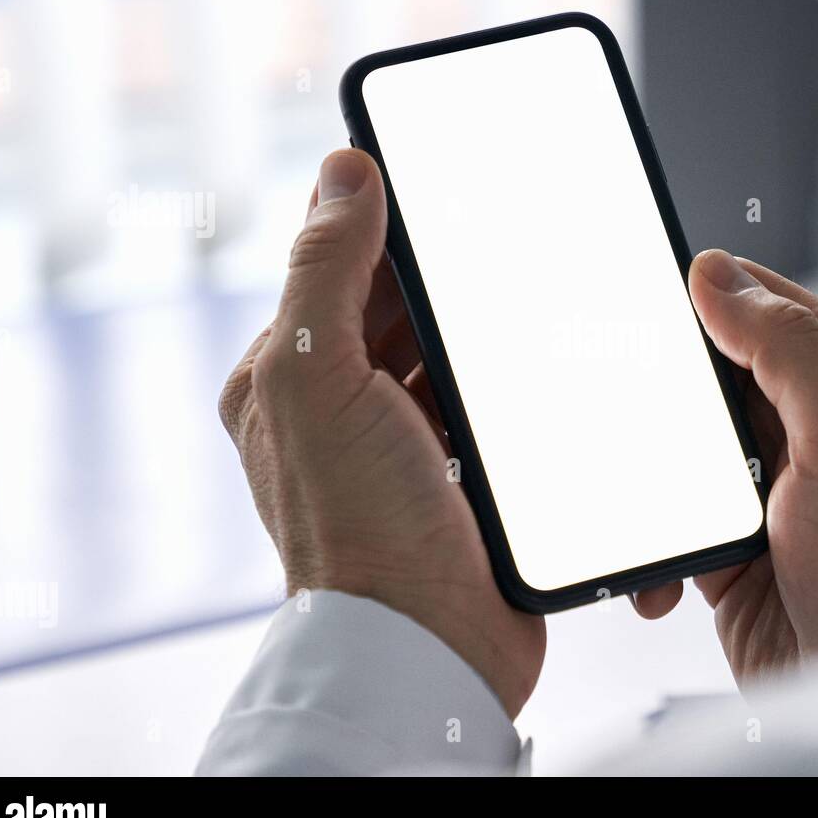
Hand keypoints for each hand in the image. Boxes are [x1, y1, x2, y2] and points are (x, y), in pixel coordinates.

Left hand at [217, 149, 544, 717]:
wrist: (430, 646)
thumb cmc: (362, 527)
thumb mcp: (319, 382)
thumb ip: (323, 271)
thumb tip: (343, 171)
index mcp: (282, 379)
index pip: (329, 268)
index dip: (379, 220)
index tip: (435, 178)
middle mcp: (334, 409)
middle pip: (394, 308)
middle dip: (440, 279)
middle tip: (497, 235)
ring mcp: (397, 443)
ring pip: (444, 354)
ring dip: (479, 331)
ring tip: (524, 295)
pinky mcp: (456, 473)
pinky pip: (482, 404)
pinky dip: (504, 382)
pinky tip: (535, 364)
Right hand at [632, 250, 817, 685]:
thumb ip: (783, 347)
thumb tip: (717, 276)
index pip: (767, 308)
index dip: (706, 299)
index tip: (643, 294)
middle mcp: (811, 425)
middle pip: (712, 377)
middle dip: (668, 397)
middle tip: (623, 402)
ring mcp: (769, 486)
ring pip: (681, 447)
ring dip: (656, 476)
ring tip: (649, 499)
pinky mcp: (732, 544)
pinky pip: (671, 519)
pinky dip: (656, 544)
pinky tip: (662, 573)